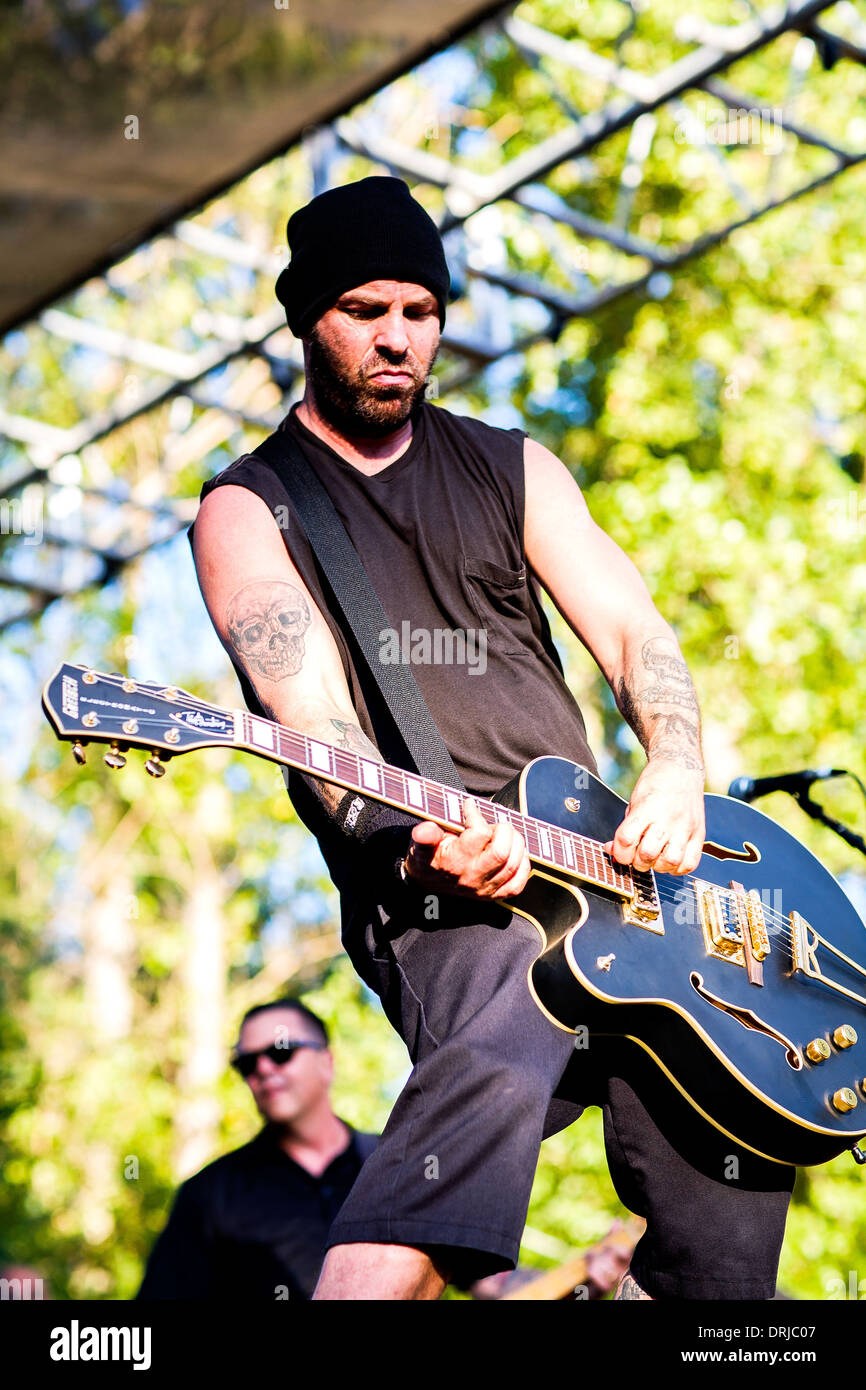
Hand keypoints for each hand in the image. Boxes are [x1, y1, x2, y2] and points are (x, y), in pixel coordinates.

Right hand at [405, 798, 530, 899]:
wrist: (427, 883)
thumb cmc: (427, 858)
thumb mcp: (420, 844)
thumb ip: (424, 835)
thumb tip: (424, 830)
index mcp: (456, 861)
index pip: (479, 834)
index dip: (476, 814)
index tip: (470, 806)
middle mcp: (473, 877)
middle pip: (502, 851)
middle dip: (503, 830)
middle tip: (493, 825)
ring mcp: (486, 888)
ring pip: (513, 864)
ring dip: (515, 844)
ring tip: (503, 835)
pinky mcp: (495, 895)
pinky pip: (518, 883)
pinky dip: (522, 865)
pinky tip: (515, 853)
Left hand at [603, 758, 704, 874]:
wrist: (681, 768)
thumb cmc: (654, 785)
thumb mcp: (634, 802)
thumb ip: (625, 828)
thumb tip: (613, 851)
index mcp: (647, 808)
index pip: (626, 839)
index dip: (618, 851)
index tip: (619, 851)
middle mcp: (667, 819)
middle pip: (647, 854)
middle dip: (636, 861)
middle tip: (636, 855)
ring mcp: (685, 828)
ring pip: (670, 861)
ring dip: (657, 866)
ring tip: (654, 858)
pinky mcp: (699, 834)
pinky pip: (690, 863)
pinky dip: (677, 868)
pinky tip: (669, 859)